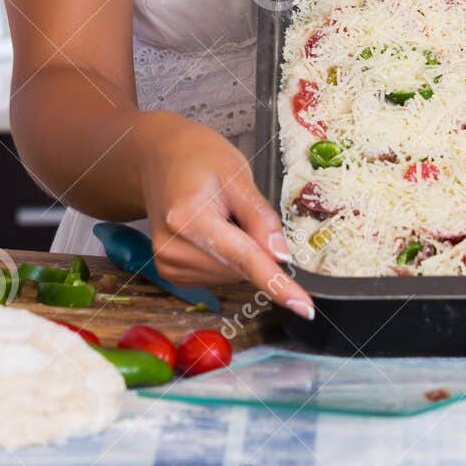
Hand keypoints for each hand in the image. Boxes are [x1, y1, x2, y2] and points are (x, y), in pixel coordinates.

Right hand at [133, 110, 313, 319]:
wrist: (161, 159)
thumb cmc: (199, 158)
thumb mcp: (238, 175)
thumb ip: (261, 217)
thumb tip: (281, 257)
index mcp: (188, 218)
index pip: (244, 258)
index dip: (277, 284)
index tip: (304, 307)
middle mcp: (173, 248)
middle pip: (240, 267)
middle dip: (254, 245)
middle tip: (236, 208)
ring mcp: (168, 264)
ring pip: (233, 275)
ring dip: (240, 251)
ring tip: (219, 214)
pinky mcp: (171, 273)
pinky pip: (220, 276)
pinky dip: (227, 258)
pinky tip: (213, 230)